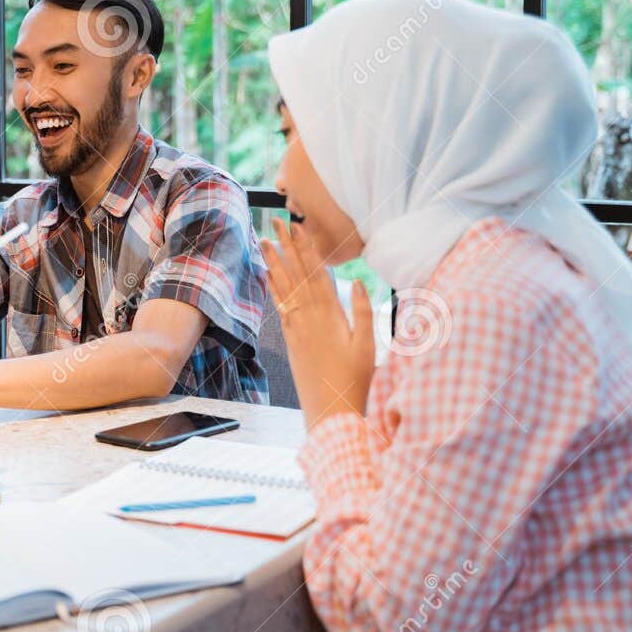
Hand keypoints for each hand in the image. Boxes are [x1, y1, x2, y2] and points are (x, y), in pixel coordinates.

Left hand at [259, 218, 374, 428]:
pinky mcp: (290, 340)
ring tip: (263, 240)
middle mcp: (310, 317)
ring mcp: (297, 328)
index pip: (316, 273)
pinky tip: (267, 275)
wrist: (330, 410)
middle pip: (296, 274)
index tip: (297, 227)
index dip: (306, 248)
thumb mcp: (368, 346)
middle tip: (274, 221)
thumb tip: (358, 282)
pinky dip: (273, 288)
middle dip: (286, 246)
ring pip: (284, 287)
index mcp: (331, 315)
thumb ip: (362, 312)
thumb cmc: (355, 379)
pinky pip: (280, 307)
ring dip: (274, 262)